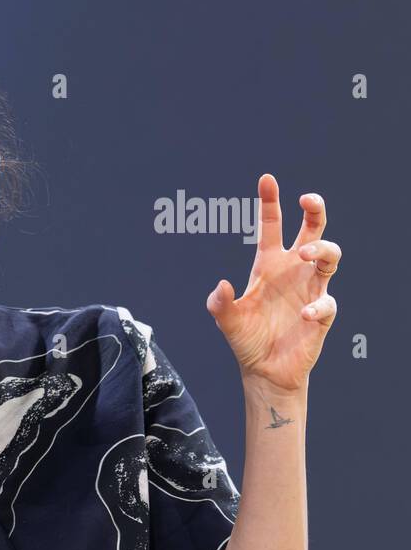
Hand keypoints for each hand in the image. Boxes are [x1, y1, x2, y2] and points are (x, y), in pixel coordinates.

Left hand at [206, 175, 340, 394]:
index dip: (270, 203)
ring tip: (304, 254)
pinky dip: (317, 306)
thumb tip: (222, 286)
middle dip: (315, 211)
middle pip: (313, 231)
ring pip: (329, 256)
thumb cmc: (247, 339)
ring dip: (320, 249)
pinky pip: (327, 302)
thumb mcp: (226, 321)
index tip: (267, 179)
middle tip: (308, 199)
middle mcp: (292, 272)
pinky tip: (301, 314)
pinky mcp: (322, 313)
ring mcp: (310, 290)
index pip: (272, 227)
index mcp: (268, 265)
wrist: (264, 370)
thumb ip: (219, 304)